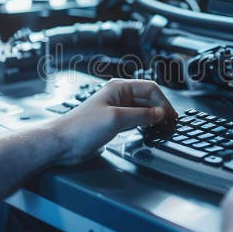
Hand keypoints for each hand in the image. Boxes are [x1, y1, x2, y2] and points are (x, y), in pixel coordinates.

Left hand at [57, 79, 177, 163]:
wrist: (62, 143)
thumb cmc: (80, 128)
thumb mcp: (116, 119)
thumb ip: (141, 115)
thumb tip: (160, 114)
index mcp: (119, 88)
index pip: (150, 89)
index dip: (163, 102)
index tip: (171, 116)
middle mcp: (119, 96)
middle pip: (148, 98)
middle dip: (160, 109)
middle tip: (170, 124)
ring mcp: (116, 110)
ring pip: (143, 110)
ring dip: (153, 117)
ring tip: (162, 128)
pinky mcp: (114, 123)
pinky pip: (135, 120)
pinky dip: (144, 124)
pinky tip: (148, 131)